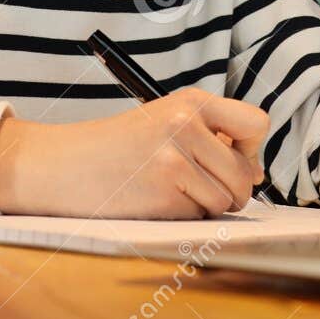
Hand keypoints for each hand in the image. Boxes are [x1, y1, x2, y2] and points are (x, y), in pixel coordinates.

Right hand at [0, 87, 268, 218]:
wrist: (61, 164)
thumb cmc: (117, 146)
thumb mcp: (166, 120)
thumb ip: (212, 137)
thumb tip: (258, 173)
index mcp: (191, 101)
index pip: (257, 123)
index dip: (251, 149)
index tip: (232, 156)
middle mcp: (186, 124)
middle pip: (245, 174)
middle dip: (231, 189)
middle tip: (198, 185)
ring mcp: (175, 159)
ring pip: (227, 200)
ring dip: (206, 205)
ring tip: (171, 190)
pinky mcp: (163, 193)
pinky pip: (199, 217)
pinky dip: (184, 217)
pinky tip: (155, 200)